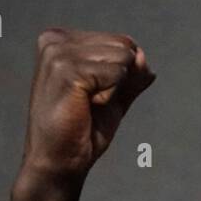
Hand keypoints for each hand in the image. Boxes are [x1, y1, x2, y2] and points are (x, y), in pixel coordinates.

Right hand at [20, 29, 155, 188]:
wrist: (60, 161)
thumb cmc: (82, 130)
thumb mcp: (113, 95)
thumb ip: (131, 74)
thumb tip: (144, 57)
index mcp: (61, 39)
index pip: (121, 41)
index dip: (121, 75)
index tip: (91, 96)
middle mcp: (56, 40)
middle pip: (124, 45)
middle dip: (119, 80)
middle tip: (90, 103)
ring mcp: (59, 53)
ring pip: (123, 59)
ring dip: (113, 89)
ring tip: (85, 104)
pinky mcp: (67, 70)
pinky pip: (116, 74)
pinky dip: (110, 96)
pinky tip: (86, 107)